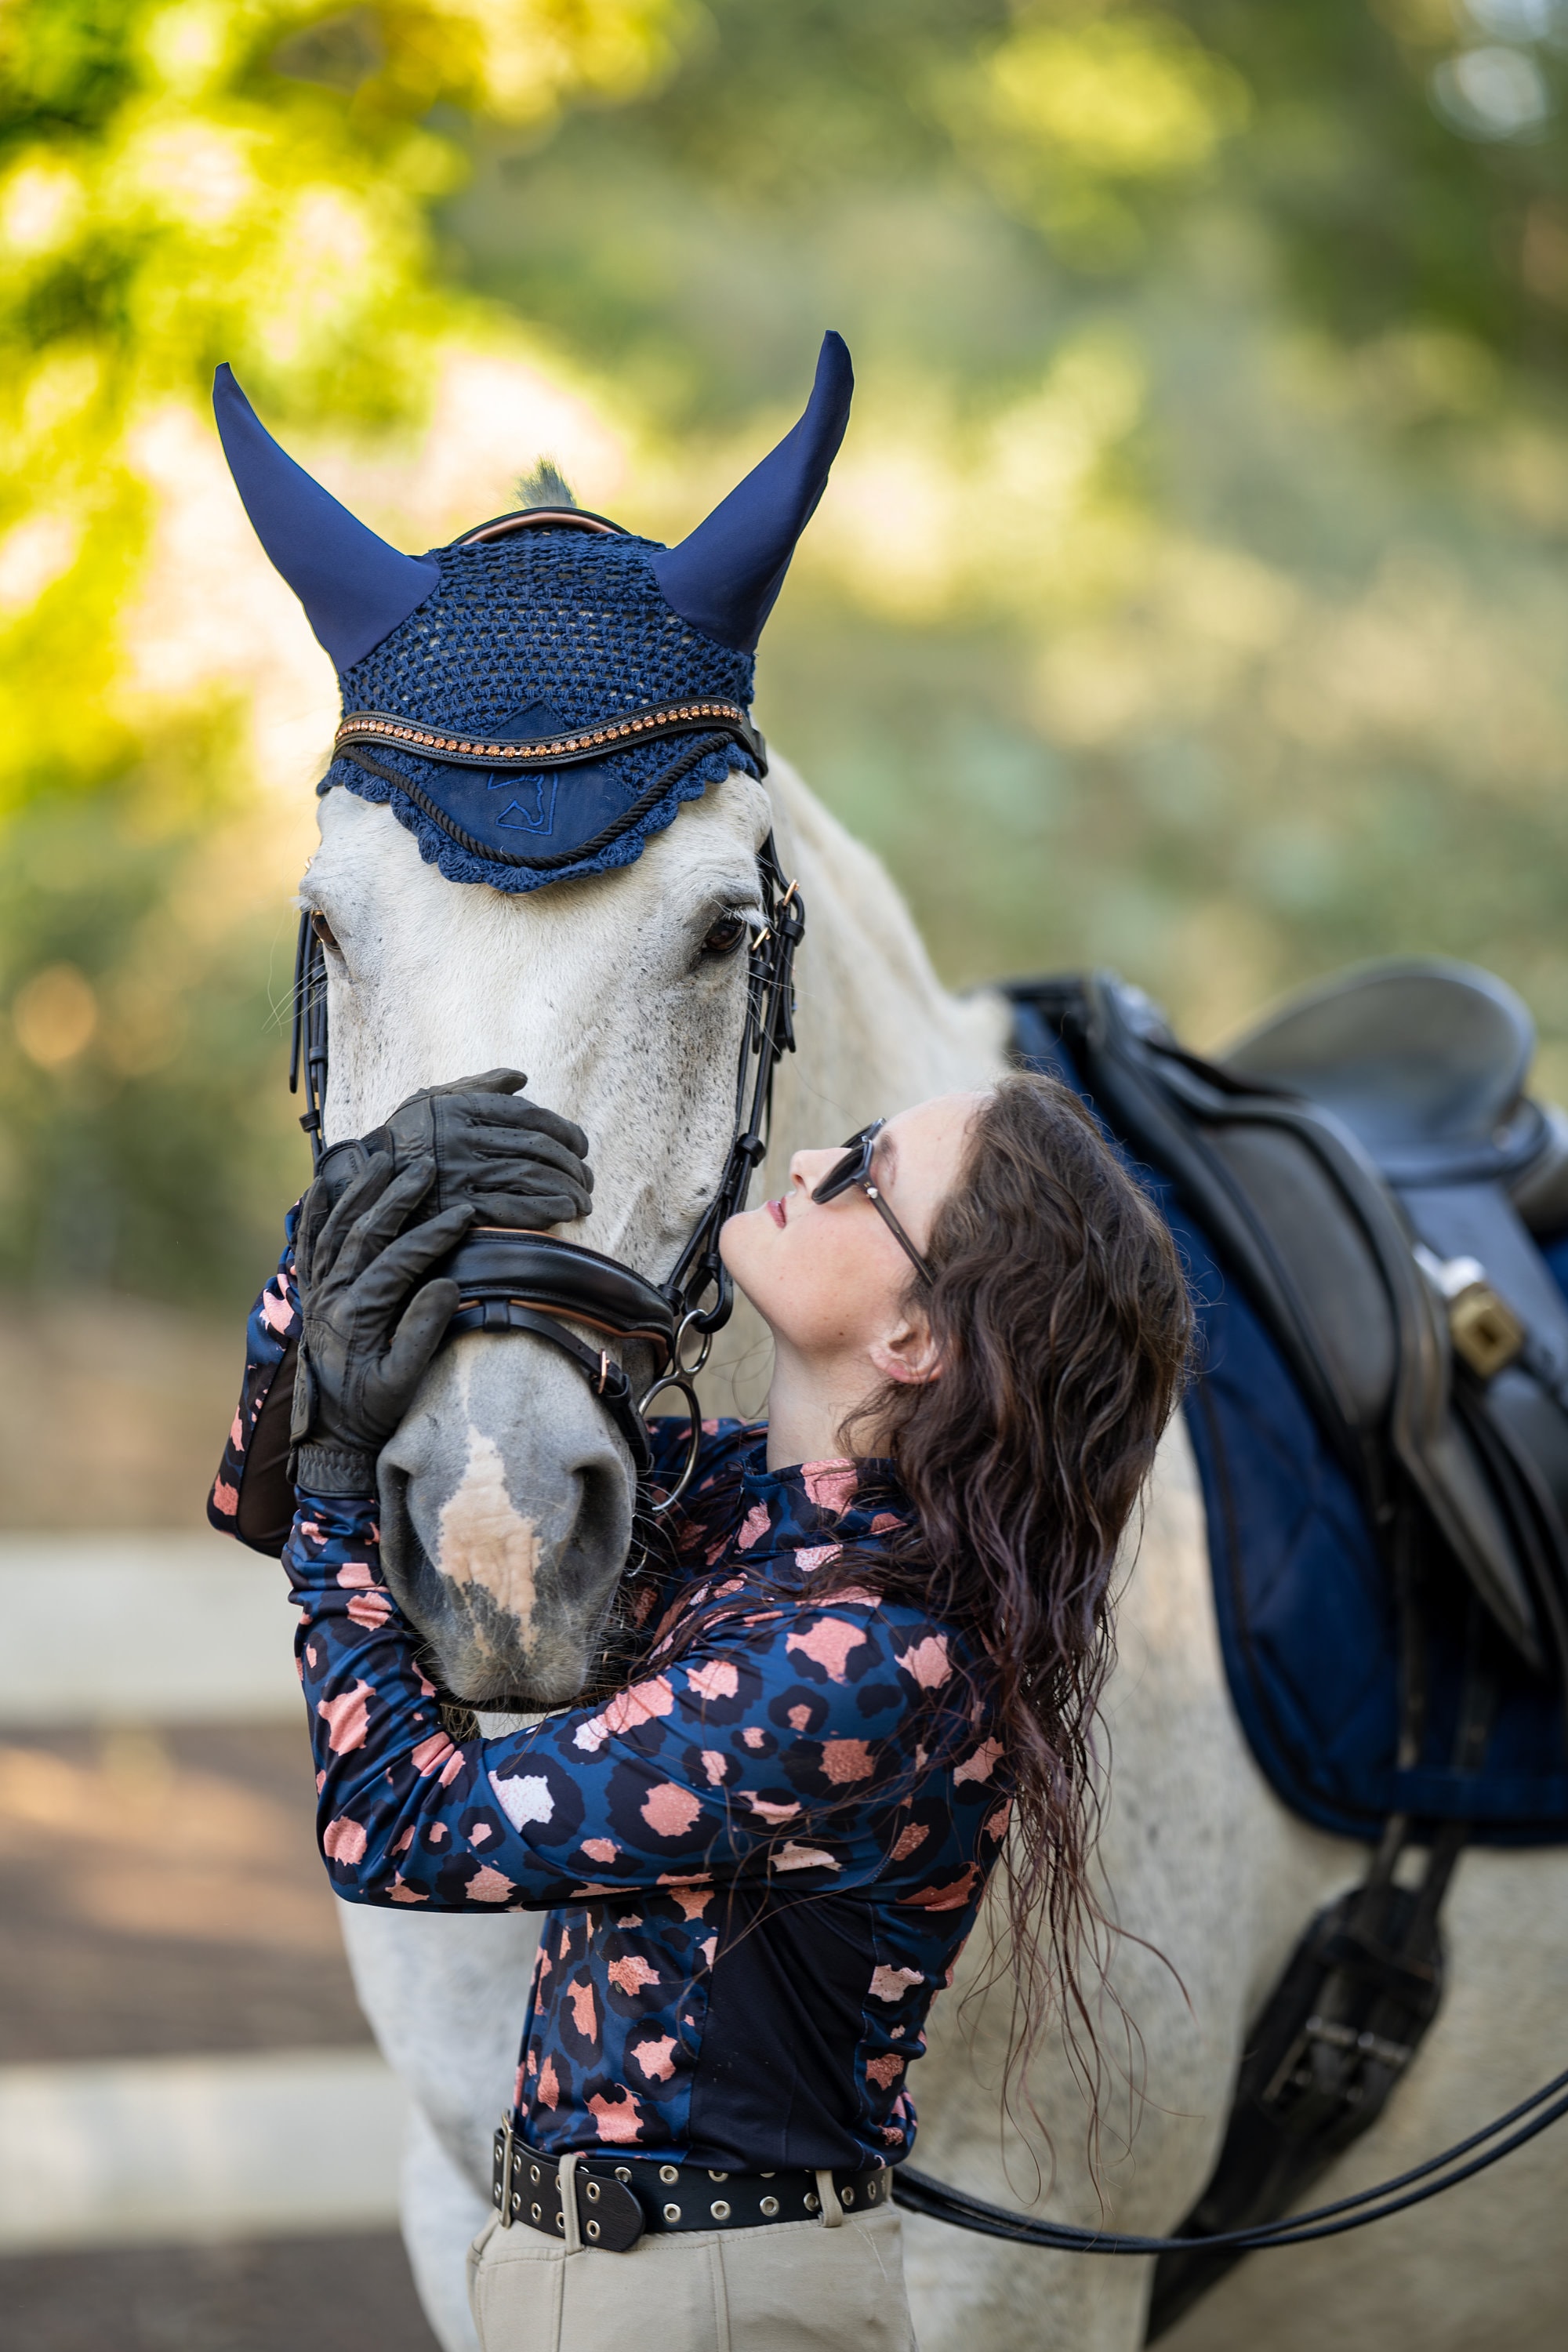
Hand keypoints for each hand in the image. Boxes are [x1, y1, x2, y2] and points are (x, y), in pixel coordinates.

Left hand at [291, 1156, 473, 1496]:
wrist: (330, 1435)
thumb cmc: (371, 1411)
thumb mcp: (402, 1382)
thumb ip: (422, 1333)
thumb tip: (448, 1284)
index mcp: (357, 1314)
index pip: (398, 1260)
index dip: (433, 1234)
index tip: (464, 1213)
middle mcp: (332, 1295)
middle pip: (364, 1232)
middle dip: (395, 1196)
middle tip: (423, 1167)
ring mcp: (319, 1291)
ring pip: (336, 1229)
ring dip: (359, 1191)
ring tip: (382, 1159)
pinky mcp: (313, 1293)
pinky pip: (310, 1243)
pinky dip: (316, 1212)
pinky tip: (324, 1183)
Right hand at [311, 1069, 591, 1241]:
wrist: (364, 1178)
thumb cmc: (406, 1136)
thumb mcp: (434, 1100)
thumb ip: (478, 1086)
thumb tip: (521, 1077)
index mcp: (462, 1108)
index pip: (528, 1116)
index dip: (564, 1131)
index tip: (582, 1147)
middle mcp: (463, 1138)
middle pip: (536, 1148)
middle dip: (571, 1166)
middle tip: (588, 1180)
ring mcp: (459, 1173)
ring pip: (528, 1177)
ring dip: (565, 1190)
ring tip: (583, 1201)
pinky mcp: (455, 1207)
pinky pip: (509, 1209)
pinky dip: (542, 1211)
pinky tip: (561, 1214)